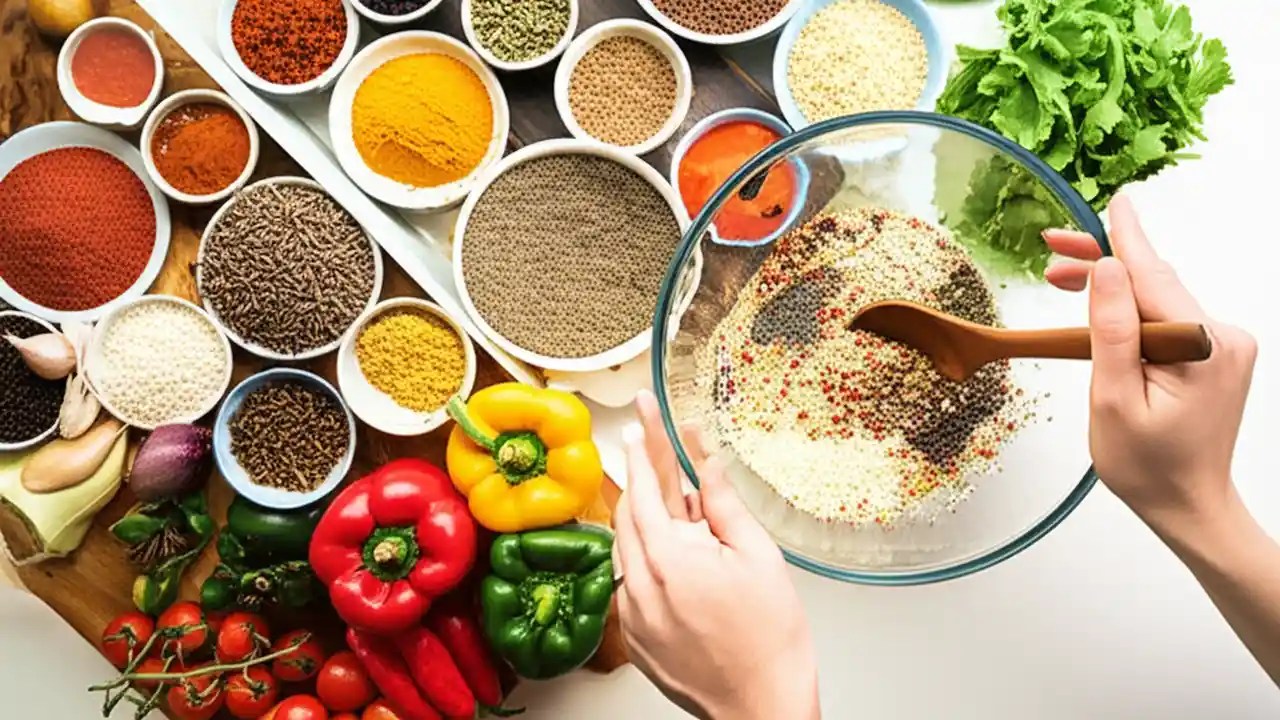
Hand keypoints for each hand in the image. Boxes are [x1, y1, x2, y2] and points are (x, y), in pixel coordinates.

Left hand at [614, 390, 819, 719]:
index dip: (643, 444)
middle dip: (646, 475)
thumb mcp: (759, 557)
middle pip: (633, 510)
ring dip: (654, 520)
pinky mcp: (633, 634)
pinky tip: (688, 562)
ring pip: (632, 544)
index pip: (645, 484)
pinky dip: (652, 558)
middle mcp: (641, 584)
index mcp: (670, 559)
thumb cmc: (769, 641)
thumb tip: (705, 461)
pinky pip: (634, 578)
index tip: (639, 415)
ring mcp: (633, 611)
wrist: (760, 707)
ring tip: (698, 526)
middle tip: (659, 444)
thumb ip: (724, 504)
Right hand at [1043, 196, 1257, 535]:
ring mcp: (1223, 346)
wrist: (1189, 505)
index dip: (1124, 239)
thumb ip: (1111, 331)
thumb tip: (1108, 269)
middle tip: (1053, 252)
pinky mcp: (1214, 354)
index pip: (1154, 278)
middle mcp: (1224, 338)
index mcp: (1204, 347)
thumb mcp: (1114, 400)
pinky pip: (1165, 319)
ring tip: (1061, 280)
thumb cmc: (1148, 466)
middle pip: (1156, 283)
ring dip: (1112, 290)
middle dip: (1104, 264)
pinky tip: (1100, 314)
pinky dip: (1130, 313)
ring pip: (1157, 300)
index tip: (1113, 201)